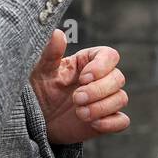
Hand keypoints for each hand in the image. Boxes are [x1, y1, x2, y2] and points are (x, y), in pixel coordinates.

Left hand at [29, 29, 128, 144]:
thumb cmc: (37, 90)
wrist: (34, 121)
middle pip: (118, 78)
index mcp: (87, 62)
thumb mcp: (40, 72)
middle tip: (76, 99)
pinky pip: (122, 121)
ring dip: (101, 107)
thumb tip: (57, 33)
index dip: (101, 67)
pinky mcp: (106, 121)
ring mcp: (105, 100)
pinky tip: (93, 124)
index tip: (83, 78)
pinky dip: (111, 123)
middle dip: (98, 90)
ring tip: (79, 113)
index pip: (110, 56)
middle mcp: (100, 79)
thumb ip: (50, 54)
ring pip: (121, 98)